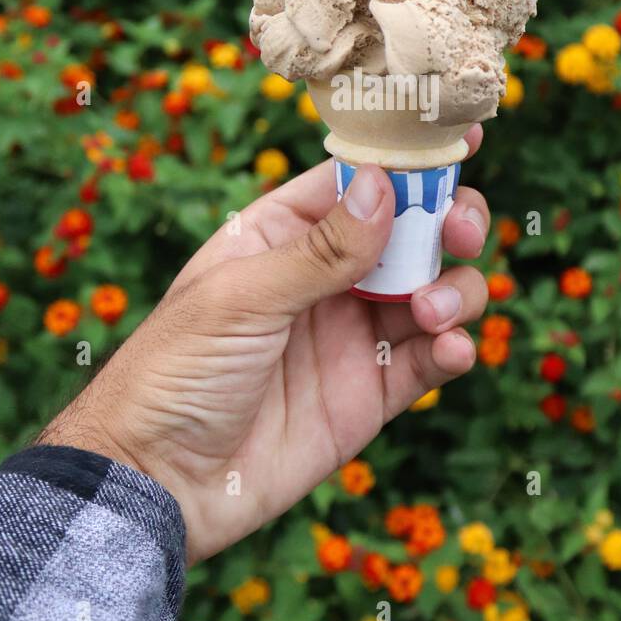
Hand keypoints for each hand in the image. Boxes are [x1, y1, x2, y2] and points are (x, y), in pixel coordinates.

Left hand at [41, 127, 489, 561]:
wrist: (158, 484)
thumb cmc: (175, 372)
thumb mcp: (241, 298)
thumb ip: (320, 249)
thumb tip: (383, 185)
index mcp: (282, 234)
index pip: (355, 180)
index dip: (407, 159)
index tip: (459, 137)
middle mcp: (326, 277)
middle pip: (411, 231)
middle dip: (449, 222)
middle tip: (461, 230)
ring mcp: (352, 335)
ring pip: (433, 290)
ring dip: (454, 289)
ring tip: (432, 309)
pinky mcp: (371, 394)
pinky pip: (428, 360)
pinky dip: (453, 347)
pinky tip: (449, 347)